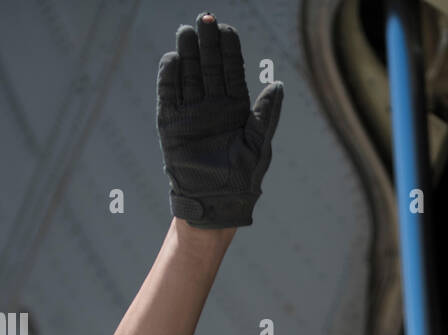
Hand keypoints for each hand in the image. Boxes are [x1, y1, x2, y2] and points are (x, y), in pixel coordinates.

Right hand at [156, 13, 283, 228]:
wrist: (217, 203)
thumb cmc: (243, 178)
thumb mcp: (259, 144)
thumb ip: (267, 115)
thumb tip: (278, 86)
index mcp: (235, 108)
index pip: (232, 71)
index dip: (229, 50)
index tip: (227, 29)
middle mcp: (213, 106)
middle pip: (209, 67)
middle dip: (207, 44)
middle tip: (205, 19)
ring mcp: (191, 114)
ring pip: (189, 76)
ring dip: (188, 54)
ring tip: (187, 32)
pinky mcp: (172, 125)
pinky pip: (169, 96)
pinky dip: (169, 78)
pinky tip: (172, 59)